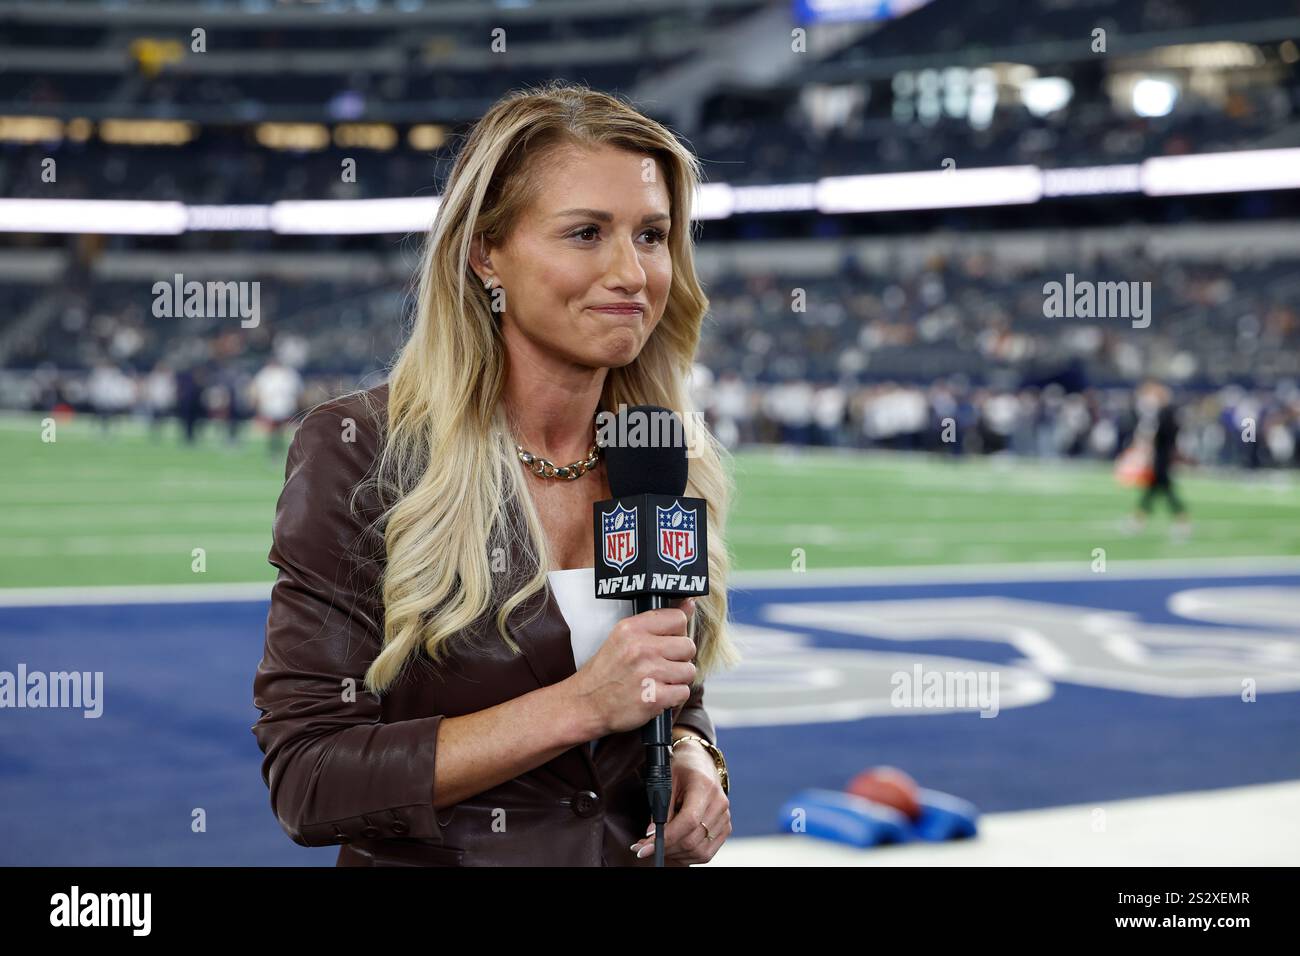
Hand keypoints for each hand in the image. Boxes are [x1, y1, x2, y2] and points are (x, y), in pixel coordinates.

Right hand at [568, 598, 697, 736]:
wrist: (586, 704)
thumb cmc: (606, 672)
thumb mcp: (624, 638)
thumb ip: (657, 621)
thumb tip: (689, 604)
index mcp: (632, 628)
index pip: (678, 618)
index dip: (677, 633)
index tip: (667, 643)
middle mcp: (641, 647)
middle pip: (688, 646)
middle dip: (680, 659)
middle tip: (662, 666)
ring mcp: (648, 673)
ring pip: (689, 671)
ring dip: (678, 679)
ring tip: (658, 682)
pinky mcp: (654, 698)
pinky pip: (684, 693)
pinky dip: (674, 698)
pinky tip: (657, 695)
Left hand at [630, 737, 730, 864]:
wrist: (701, 761)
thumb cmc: (682, 767)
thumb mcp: (666, 780)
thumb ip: (661, 807)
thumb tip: (652, 835)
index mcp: (704, 786)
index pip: (688, 821)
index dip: (667, 837)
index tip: (646, 846)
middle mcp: (719, 803)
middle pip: (692, 840)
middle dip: (666, 848)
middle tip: (644, 848)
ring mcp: (725, 816)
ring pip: (699, 851)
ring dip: (675, 854)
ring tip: (658, 846)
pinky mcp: (725, 827)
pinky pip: (707, 852)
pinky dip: (688, 855)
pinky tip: (674, 847)